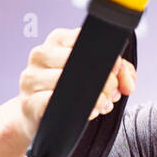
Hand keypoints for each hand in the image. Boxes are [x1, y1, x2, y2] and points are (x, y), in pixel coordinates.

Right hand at [14, 26, 135, 142]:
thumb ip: (119, 72)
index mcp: (58, 41)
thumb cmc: (71, 92)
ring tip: (103, 105)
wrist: (40, 118)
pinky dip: (77, 109)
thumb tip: (127, 81)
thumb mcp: (95, 76)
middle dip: (104, 80)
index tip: (116, 71)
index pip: (84, 38)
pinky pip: (53, 102)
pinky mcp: (29, 102)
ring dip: (94, 97)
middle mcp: (41, 54)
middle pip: (78, 60)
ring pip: (67, 82)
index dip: (106, 57)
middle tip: (113, 93)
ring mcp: (32, 78)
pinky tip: (88, 113)